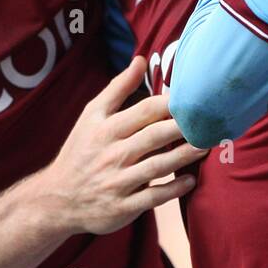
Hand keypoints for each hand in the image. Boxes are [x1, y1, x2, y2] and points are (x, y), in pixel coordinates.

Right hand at [37, 57, 207, 236]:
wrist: (57, 199)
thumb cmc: (81, 151)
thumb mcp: (92, 116)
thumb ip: (119, 88)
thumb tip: (141, 59)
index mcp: (106, 129)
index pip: (144, 111)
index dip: (171, 104)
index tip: (194, 99)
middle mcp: (112, 154)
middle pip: (154, 137)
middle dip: (183, 129)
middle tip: (209, 123)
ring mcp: (117, 182)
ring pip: (157, 166)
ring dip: (184, 156)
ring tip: (206, 147)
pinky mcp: (122, 207)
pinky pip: (153, 197)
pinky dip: (174, 189)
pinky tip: (191, 179)